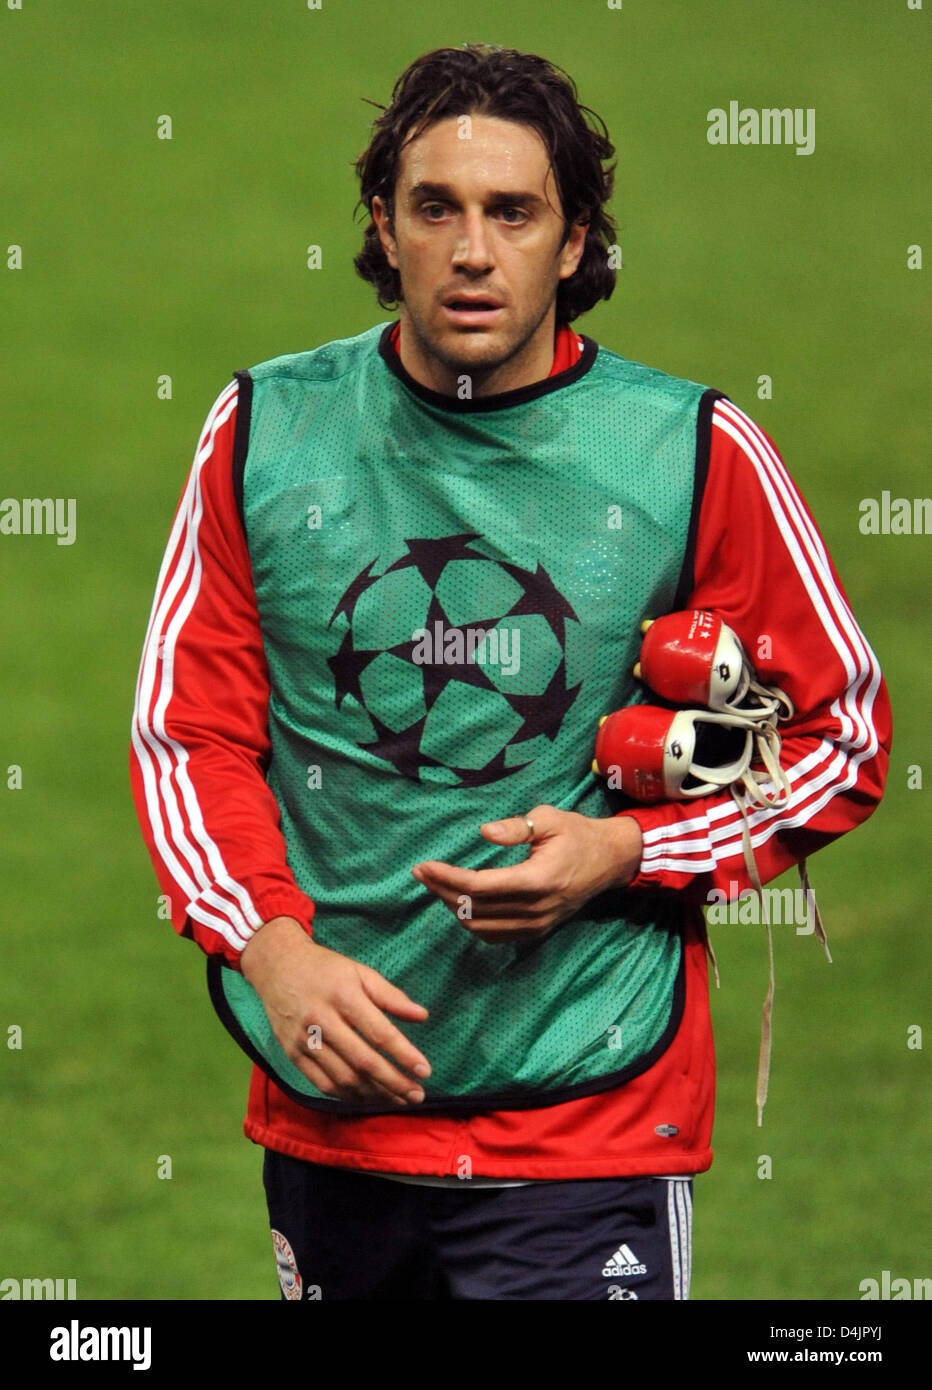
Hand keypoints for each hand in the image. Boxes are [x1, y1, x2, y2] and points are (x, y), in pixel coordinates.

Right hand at [239, 917, 430, 1105]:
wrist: (277, 966)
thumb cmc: (325, 968)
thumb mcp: (360, 972)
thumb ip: (391, 996)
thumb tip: (422, 1016)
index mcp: (343, 995)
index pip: (379, 1033)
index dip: (404, 1055)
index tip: (426, 1071)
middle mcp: (322, 1020)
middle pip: (363, 1061)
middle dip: (394, 1083)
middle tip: (417, 1096)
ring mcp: (304, 1040)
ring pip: (343, 1078)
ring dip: (374, 1094)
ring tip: (398, 1099)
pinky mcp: (292, 1054)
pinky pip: (322, 1084)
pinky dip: (347, 1096)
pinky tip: (367, 1097)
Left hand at [411, 806, 643, 944]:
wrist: (609, 862)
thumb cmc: (577, 835)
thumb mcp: (550, 819)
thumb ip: (516, 827)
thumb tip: (484, 833)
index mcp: (538, 880)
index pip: (480, 886)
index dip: (447, 877)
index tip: (424, 866)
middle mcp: (535, 909)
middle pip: (474, 908)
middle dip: (441, 890)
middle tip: (422, 872)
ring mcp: (536, 925)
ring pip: (480, 926)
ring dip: (453, 907)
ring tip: (436, 885)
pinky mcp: (536, 932)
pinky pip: (493, 936)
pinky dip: (471, 922)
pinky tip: (459, 903)